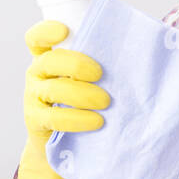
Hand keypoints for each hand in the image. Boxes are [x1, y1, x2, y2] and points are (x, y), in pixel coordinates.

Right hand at [17, 20, 109, 178]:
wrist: (66, 147)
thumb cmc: (84, 103)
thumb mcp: (89, 80)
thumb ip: (102, 64)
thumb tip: (144, 49)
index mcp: (48, 57)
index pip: (37, 38)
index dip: (47, 31)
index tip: (65, 31)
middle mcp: (37, 74)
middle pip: (49, 61)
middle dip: (76, 65)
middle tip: (100, 74)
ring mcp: (34, 97)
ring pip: (53, 89)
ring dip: (81, 94)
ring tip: (105, 102)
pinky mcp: (36, 122)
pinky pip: (53, 118)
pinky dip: (77, 119)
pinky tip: (96, 122)